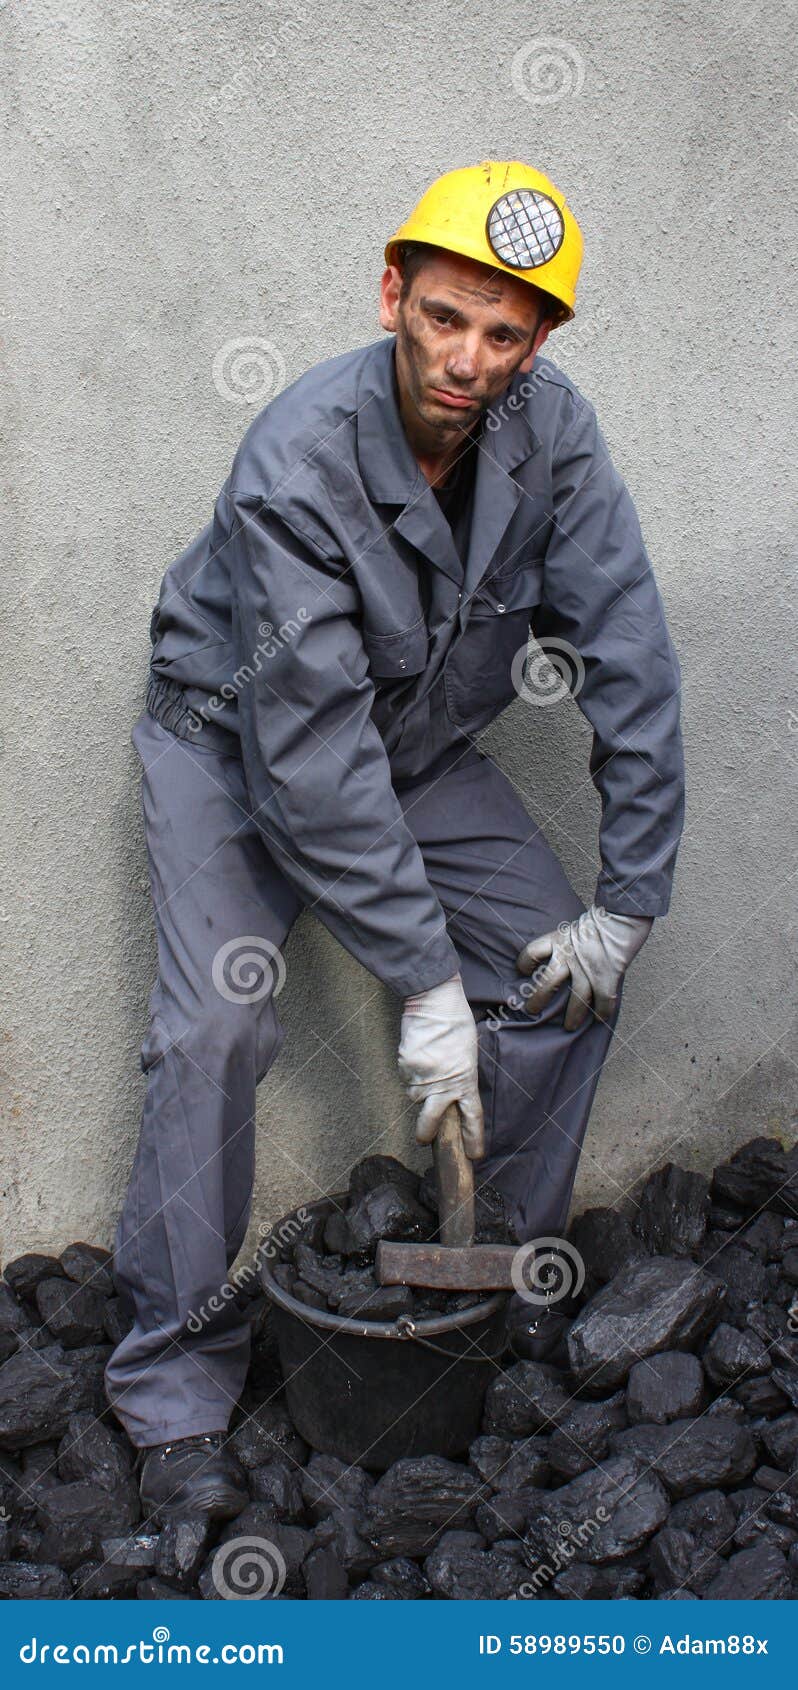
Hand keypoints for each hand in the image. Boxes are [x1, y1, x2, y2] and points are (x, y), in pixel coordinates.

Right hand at [397, 973, 484, 1157]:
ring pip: (414, 1096)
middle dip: (425, 1133)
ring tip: (425, 1066)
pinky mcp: (405, 1066)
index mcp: (465, 1080)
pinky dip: (410, 1072)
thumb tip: (447, 1092)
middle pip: (431, 1121)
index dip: (473, 1138)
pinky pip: (405, 1077)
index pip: (472, 1116)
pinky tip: (417, 1055)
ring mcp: (421, 1076)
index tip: (474, 1155)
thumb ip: (460, 1077)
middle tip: (422, 1140)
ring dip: (417, 1089)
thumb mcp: (467, 1054)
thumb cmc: (456, 1024)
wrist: (434, 1001)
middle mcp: (443, 1083)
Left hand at [516, 904, 652, 1031]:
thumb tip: (564, 952)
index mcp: (559, 940)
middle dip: (539, 999)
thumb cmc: (602, 918)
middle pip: (548, 982)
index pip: (532, 952)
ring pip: (577, 997)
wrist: (622, 915)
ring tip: (569, 1026)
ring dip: (573, 1014)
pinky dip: (603, 1011)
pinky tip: (601, 1019)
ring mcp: (588, 968)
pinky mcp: (607, 976)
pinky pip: (603, 1000)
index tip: (523, 972)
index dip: (525, 963)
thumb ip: (568, 941)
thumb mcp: (575, 926)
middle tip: (532, 1010)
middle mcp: (569, 956)